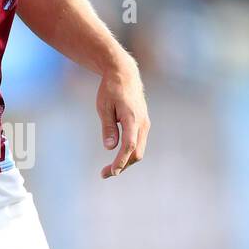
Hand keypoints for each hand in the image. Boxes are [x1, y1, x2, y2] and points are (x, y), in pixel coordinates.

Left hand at [97, 55, 149, 178]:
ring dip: (126, 161)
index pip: (129, 145)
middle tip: (104, 174)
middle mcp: (142, 123)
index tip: (112, 172)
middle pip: (136, 153)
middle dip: (122, 166)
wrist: (125, 74)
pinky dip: (129, 153)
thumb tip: (110, 147)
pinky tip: (118, 157)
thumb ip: (108, 127)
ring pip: (139, 150)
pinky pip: (138, 143)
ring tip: (108, 169)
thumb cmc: (111, 89)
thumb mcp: (104, 107)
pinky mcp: (143, 124)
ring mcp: (145, 124)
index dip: (121, 161)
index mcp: (132, 118)